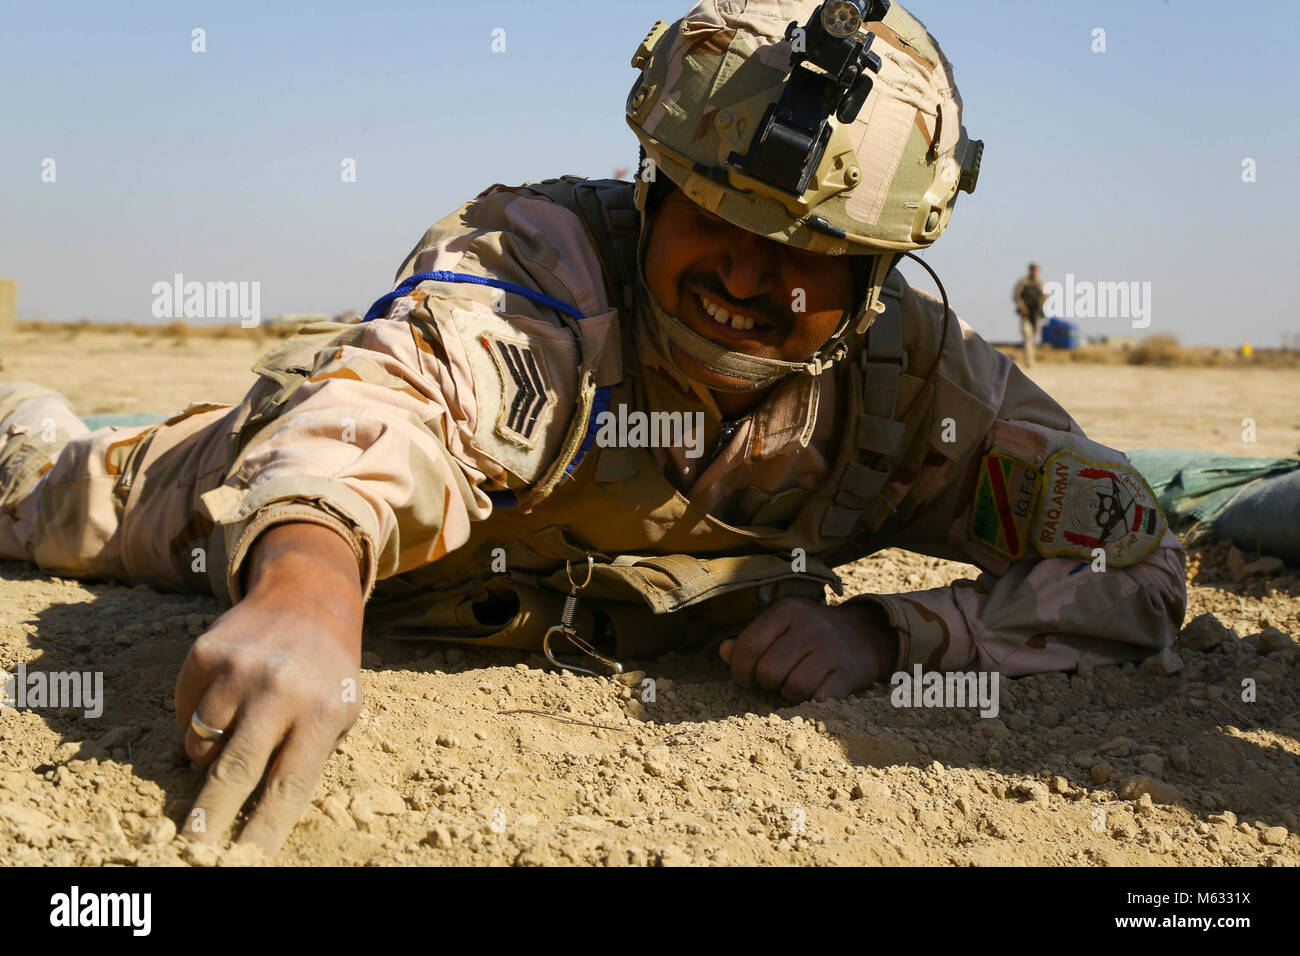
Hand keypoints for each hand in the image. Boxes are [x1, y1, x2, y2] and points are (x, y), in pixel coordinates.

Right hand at [173, 522, 363, 856]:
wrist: (306, 597)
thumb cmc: (327, 672)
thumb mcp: (341, 711)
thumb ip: (306, 756)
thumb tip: (257, 815)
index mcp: (322, 711)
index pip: (287, 788)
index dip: (262, 833)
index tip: (245, 863)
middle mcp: (279, 689)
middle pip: (234, 771)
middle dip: (209, 819)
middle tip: (191, 851)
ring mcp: (238, 669)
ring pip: (202, 744)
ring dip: (208, 759)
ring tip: (234, 741)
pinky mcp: (204, 654)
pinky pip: (187, 713)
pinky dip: (198, 723)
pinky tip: (226, 702)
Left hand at [719, 597, 898, 702]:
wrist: (866, 634)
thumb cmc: (812, 634)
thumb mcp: (783, 626)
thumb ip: (752, 639)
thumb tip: (724, 651)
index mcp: (788, 610)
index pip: (749, 645)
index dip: (740, 669)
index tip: (746, 678)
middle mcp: (810, 626)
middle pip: (768, 671)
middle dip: (766, 683)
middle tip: (775, 681)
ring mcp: (831, 649)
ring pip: (793, 687)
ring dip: (789, 694)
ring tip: (795, 684)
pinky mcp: (848, 672)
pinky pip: (818, 698)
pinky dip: (812, 702)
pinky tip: (815, 691)